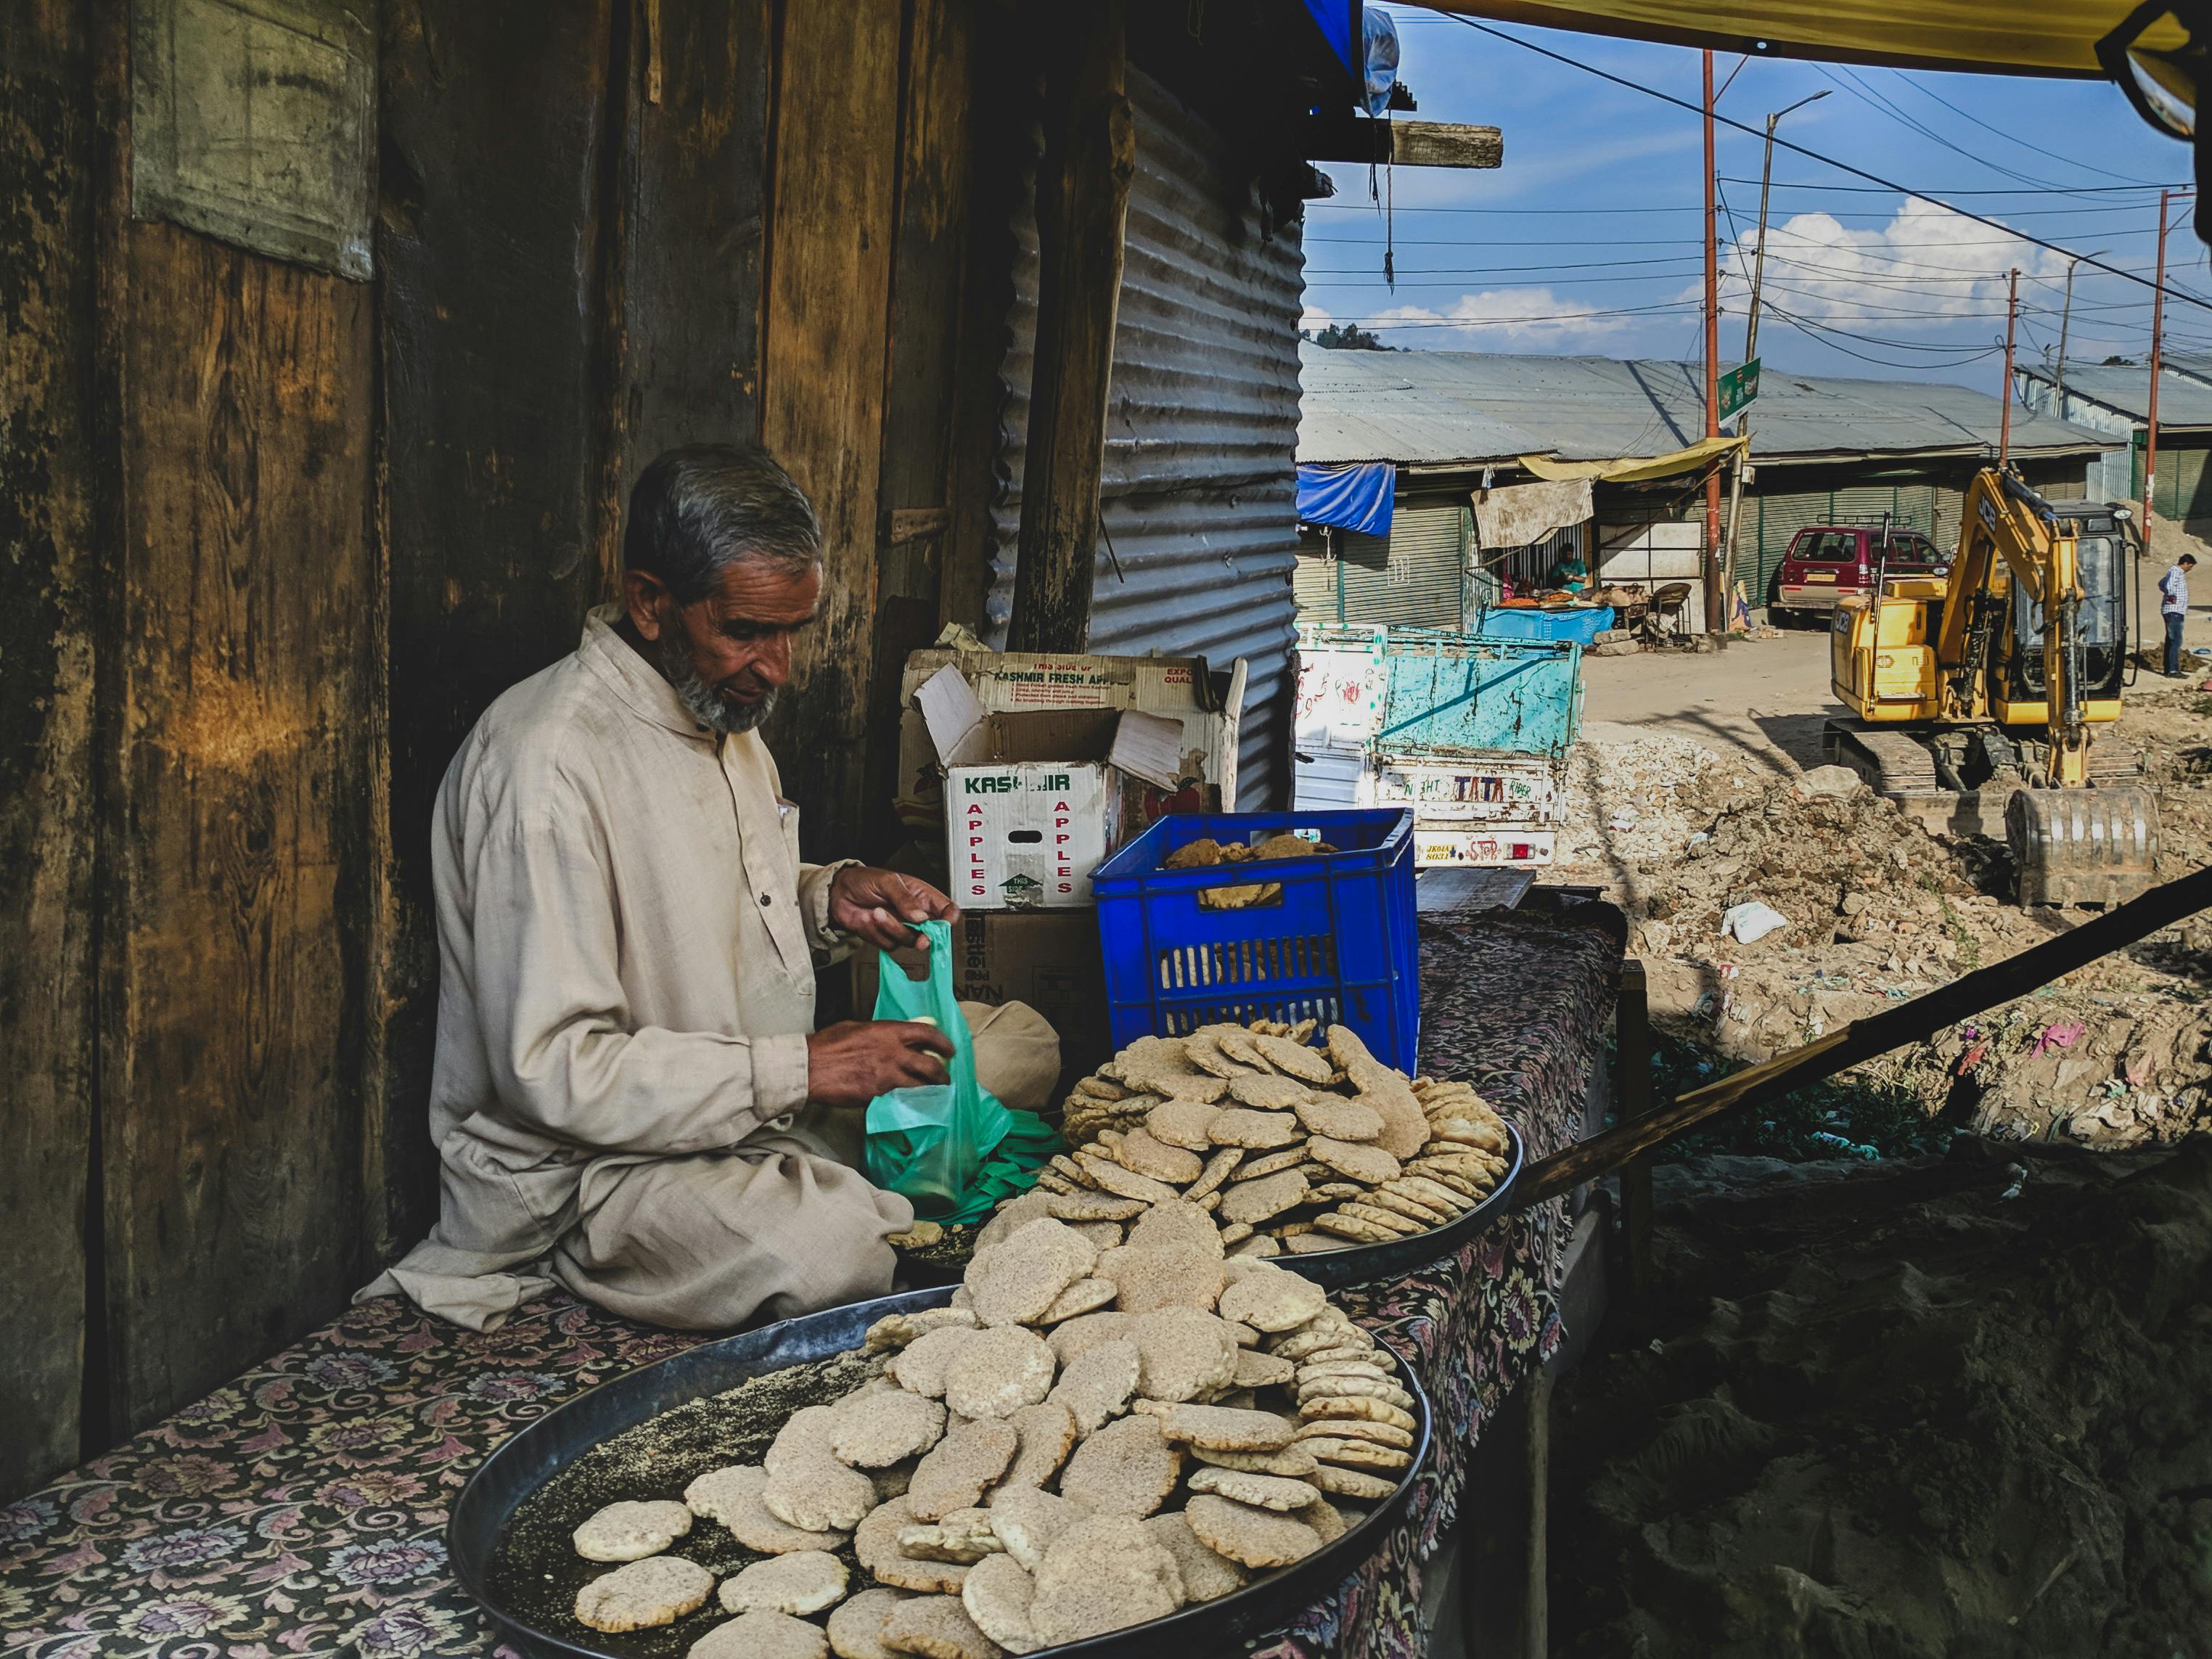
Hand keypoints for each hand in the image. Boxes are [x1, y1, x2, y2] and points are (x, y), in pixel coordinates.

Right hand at [806, 1019, 954, 1108]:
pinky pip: (901, 1100)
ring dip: (930, 1091)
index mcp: (887, 1032)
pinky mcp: (878, 1095)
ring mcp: (887, 1076)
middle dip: (942, 1074)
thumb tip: (887, 1037)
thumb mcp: (855, 1028)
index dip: (942, 1042)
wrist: (810, 1068)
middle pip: (930, 1064)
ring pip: (920, 1086)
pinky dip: (909, 1103)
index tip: (949, 1049)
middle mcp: (893, 1053)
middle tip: (946, 1078)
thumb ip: (877, 1033)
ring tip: (934, 1095)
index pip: (926, 1033)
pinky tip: (911, 1105)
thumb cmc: (826, 1045)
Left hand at [830, 865, 959, 954]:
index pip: (946, 910)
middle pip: (932, 932)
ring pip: (909, 941)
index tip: (944, 925)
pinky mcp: (885, 937)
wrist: (839, 893)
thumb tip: (920, 917)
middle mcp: (914, 914)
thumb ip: (905, 899)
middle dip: (926, 937)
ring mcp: (900, 927)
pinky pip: (889, 945)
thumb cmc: (864, 880)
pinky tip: (869, 919)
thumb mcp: (887, 881)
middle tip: (921, 938)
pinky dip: (877, 934)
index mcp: (921, 896)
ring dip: (892, 929)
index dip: (949, 919)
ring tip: (877, 912)